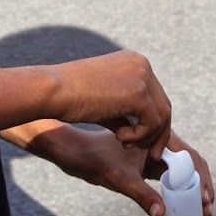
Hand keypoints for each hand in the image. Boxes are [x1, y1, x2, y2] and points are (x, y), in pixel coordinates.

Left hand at [36, 126, 214, 215]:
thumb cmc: (95, 158)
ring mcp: (153, 153)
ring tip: (200, 212)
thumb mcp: (121, 179)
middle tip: (207, 211)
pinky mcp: (145, 162)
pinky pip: (168, 175)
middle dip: (202, 188)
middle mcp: (160, 143)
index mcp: (159, 138)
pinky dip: (178, 189)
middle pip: (192, 166)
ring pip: (181, 171)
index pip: (192, 159)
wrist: (73, 151)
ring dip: (191, 190)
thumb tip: (162, 215)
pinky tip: (181, 206)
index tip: (206, 200)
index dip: (203, 181)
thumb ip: (143, 196)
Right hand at [46, 50, 172, 158]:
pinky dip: (139, 137)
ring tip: (124, 144)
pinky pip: (152, 123)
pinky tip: (119, 138)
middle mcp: (142, 64)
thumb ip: (128, 113)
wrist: (52, 91)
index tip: (146, 142)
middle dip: (158, 133)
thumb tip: (147, 133)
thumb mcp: (106, 102)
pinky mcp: (139, 92)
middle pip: (163, 104)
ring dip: (146, 137)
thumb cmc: (71, 97)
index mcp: (134, 61)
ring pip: (162, 116)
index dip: (154, 121)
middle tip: (150, 153)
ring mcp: (142, 76)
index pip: (155, 95)